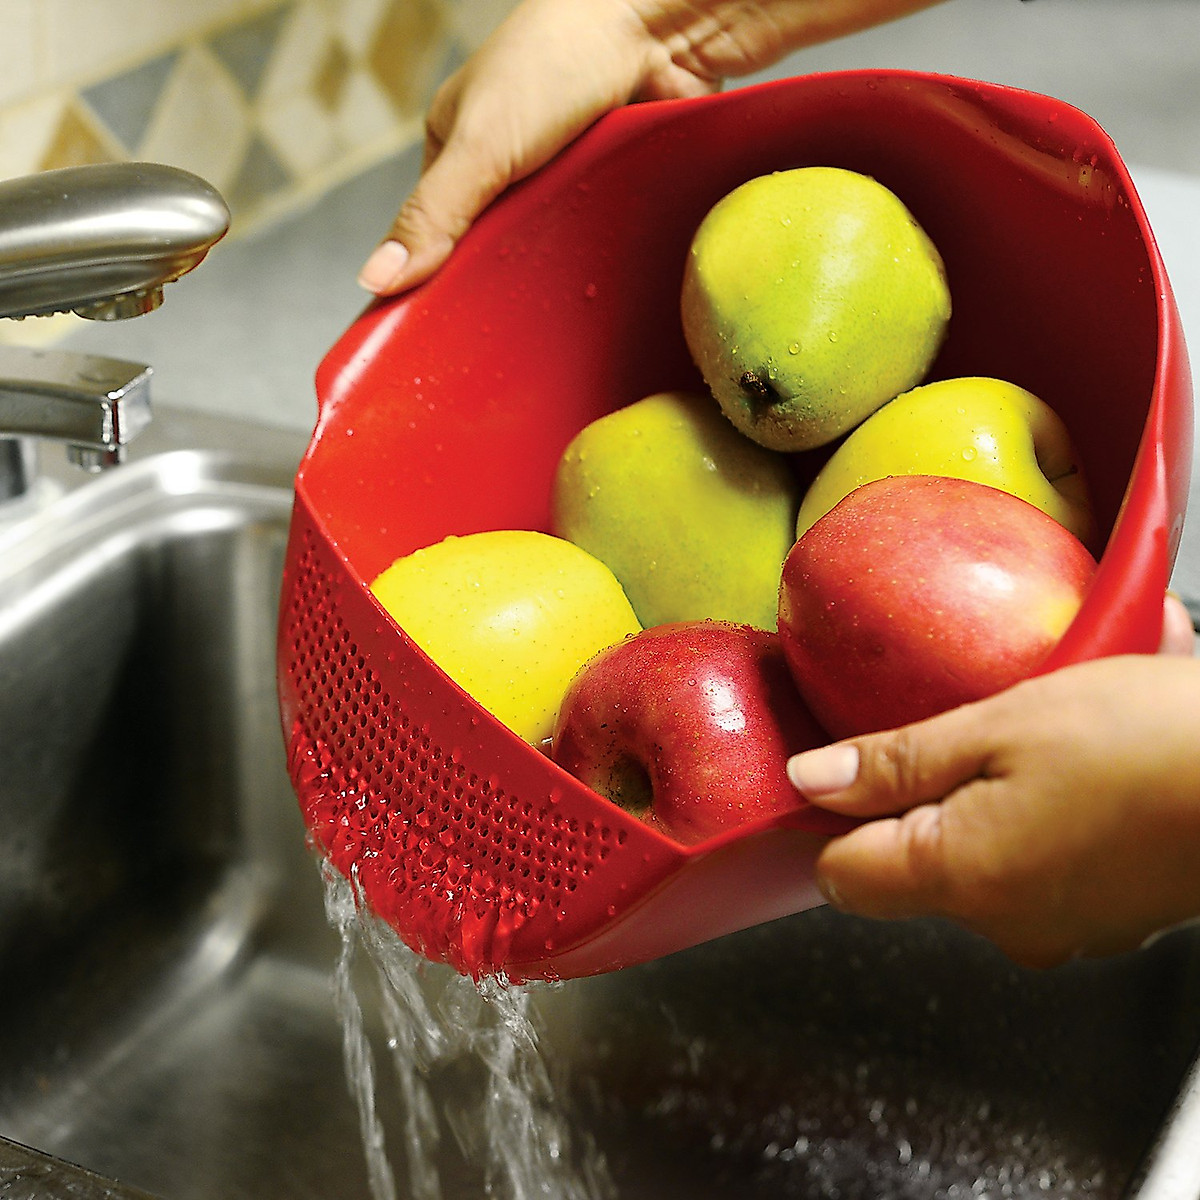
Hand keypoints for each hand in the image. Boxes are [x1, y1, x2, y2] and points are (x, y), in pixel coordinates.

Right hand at [358, 0, 944, 294]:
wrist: (658, 22)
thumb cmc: (557, 62)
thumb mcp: (481, 145)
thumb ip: (432, 213)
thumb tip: (374, 280)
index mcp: (455, 148)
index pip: (436, 234)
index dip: (438, 284)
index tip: (444, 339)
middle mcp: (505, 162)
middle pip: (493, 246)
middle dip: (502, 283)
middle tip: (507, 336)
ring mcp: (560, 174)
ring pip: (546, 247)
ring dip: (551, 274)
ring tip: (550, 320)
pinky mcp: (608, 184)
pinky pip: (593, 238)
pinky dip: (593, 258)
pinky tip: (595, 290)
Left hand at [788, 595, 1199, 967]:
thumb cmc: (1156, 744)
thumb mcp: (1001, 723)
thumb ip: (896, 761)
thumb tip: (812, 781)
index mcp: (960, 878)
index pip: (838, 874)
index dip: (834, 814)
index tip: (856, 762)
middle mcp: (1006, 923)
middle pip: (910, 860)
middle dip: (925, 789)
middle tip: (970, 722)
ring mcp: (1063, 927)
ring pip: (981, 851)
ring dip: (993, 789)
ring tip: (1042, 729)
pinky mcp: (1109, 915)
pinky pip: (1042, 856)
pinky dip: (1047, 809)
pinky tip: (1085, 759)